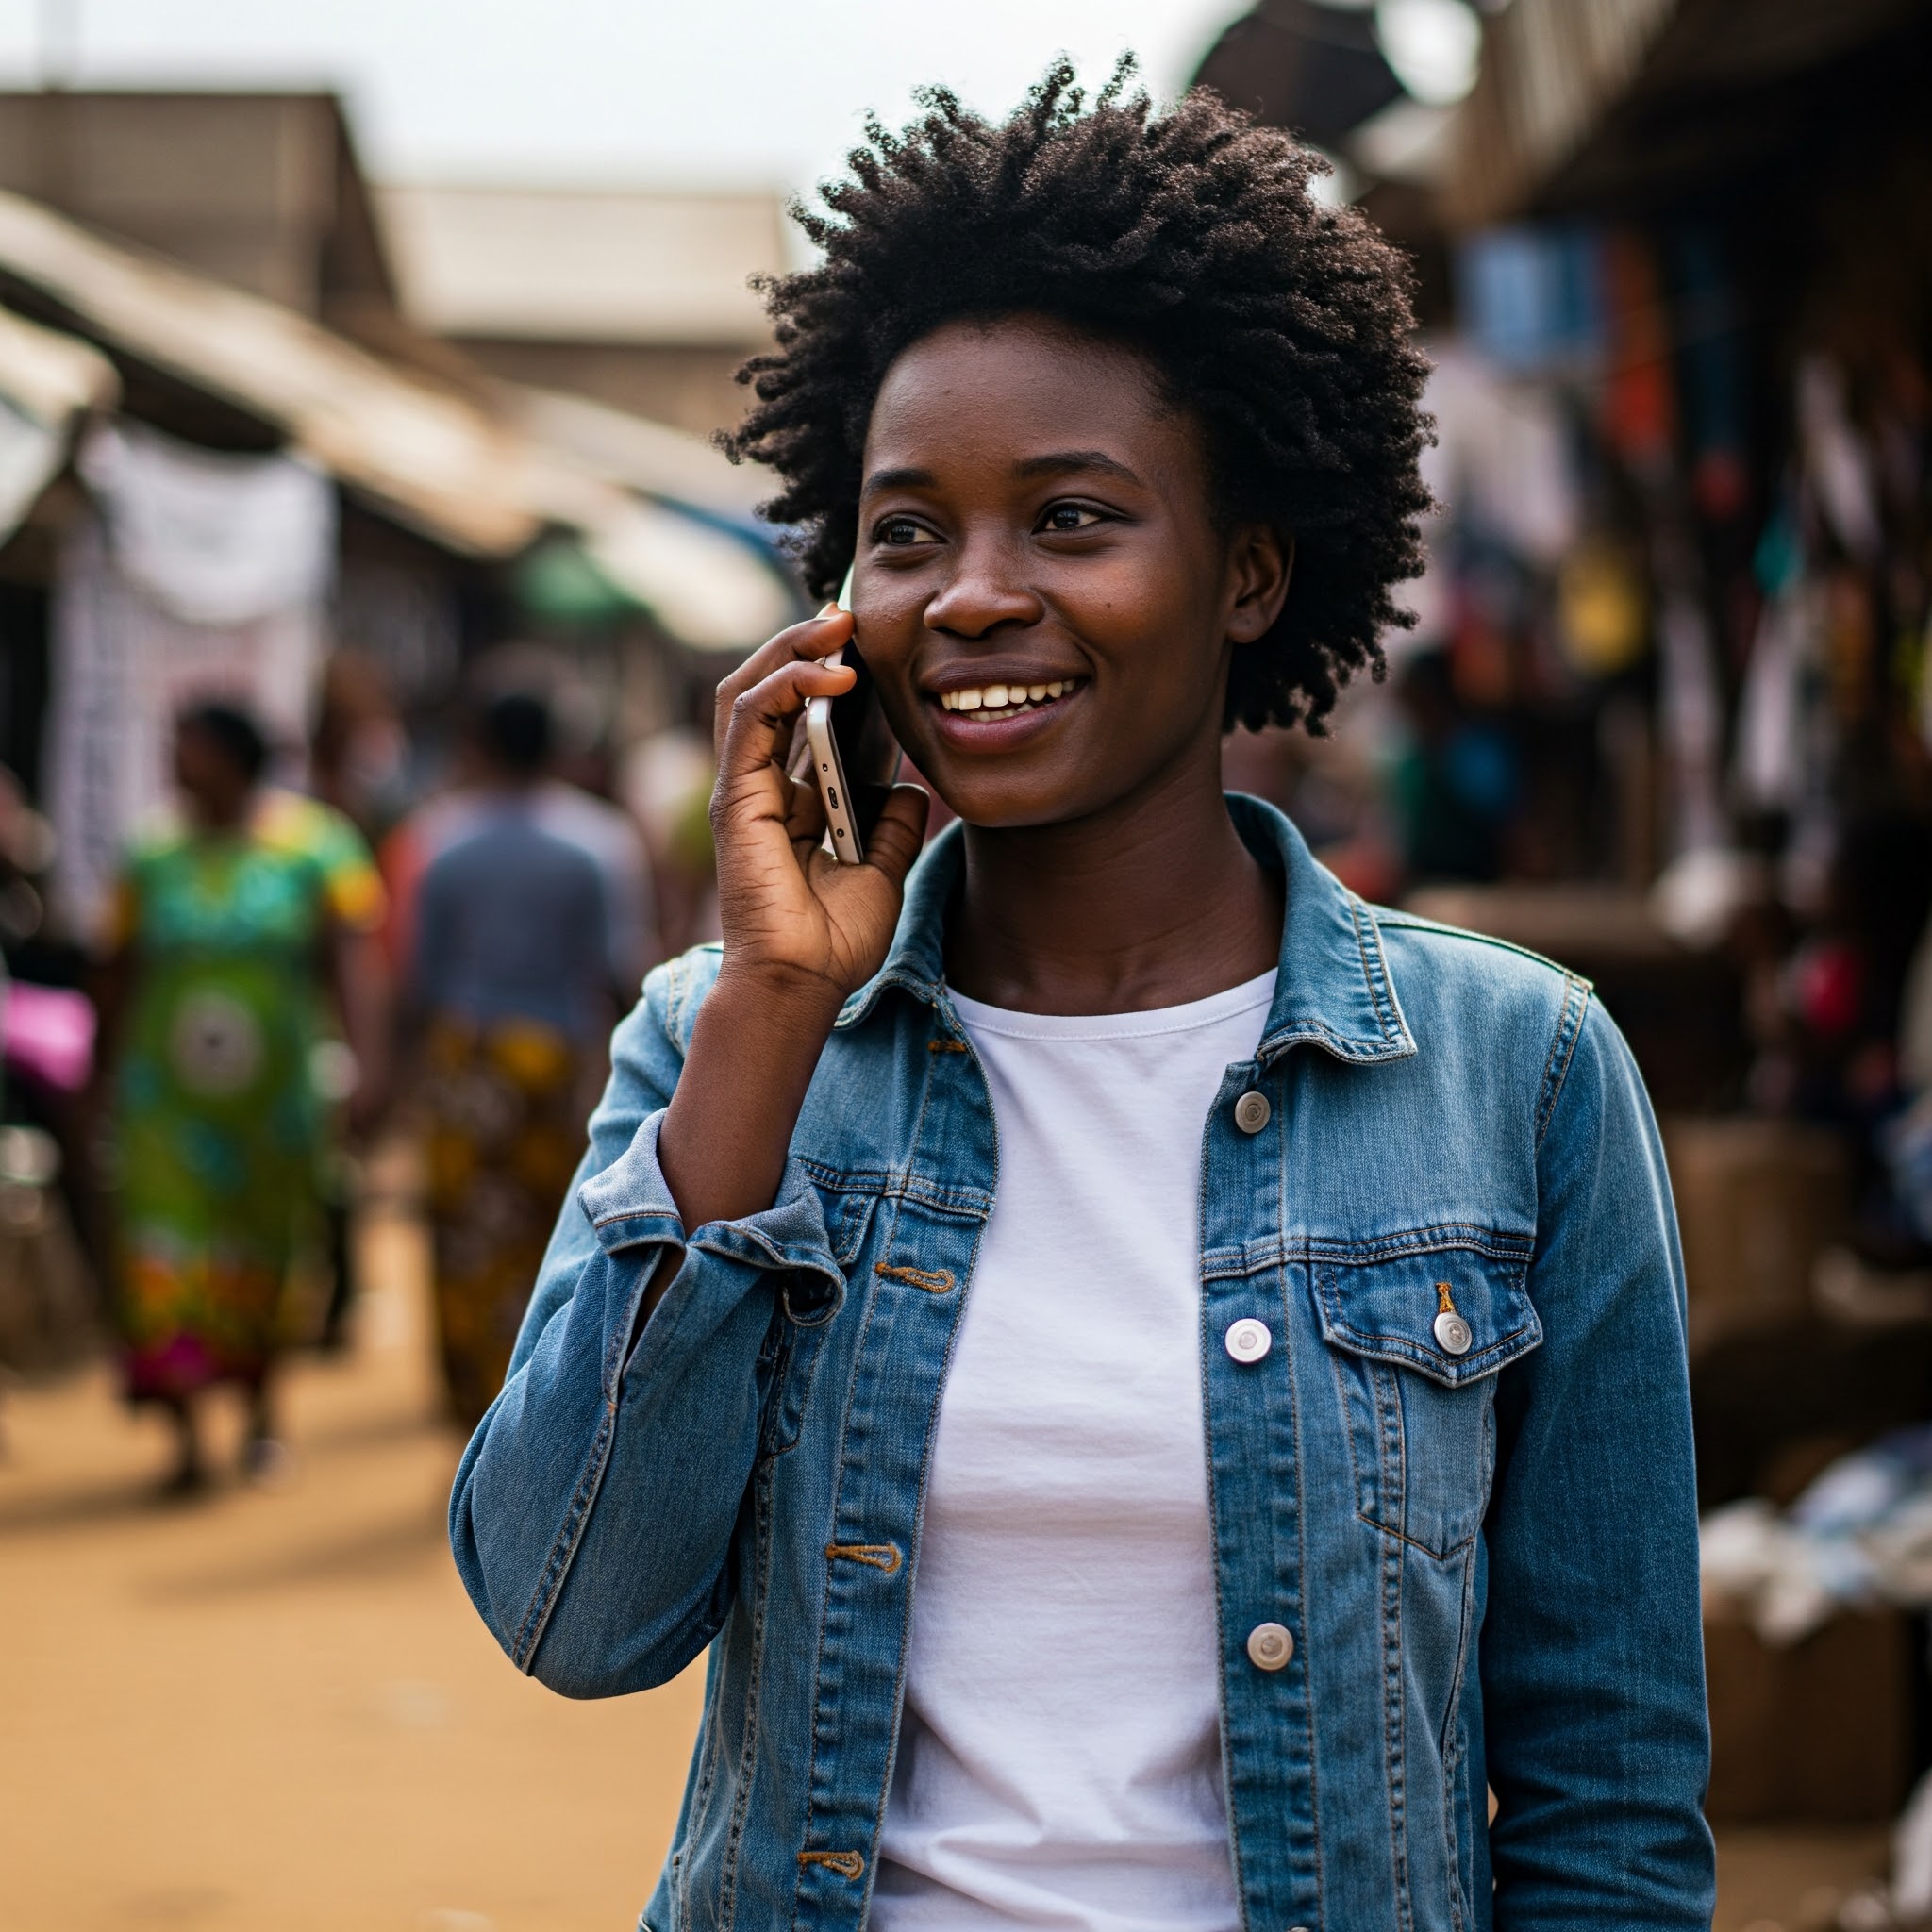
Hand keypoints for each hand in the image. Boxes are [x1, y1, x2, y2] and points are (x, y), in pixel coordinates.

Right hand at [708, 608, 929, 1009]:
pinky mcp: (735, 797)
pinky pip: (750, 719)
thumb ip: (894, 826)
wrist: (805, 983)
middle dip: (803, 643)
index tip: (866, 640)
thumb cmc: (835, 939)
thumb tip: (911, 787)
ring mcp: (742, 788)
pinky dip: (787, 684)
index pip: (795, 712)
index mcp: (789, 797)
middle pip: (766, 688)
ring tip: (837, 624)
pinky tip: (833, 674)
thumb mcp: (883, 870)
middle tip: (847, 614)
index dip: (823, 669)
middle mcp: (759, 784)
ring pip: (749, 688)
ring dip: (791, 647)